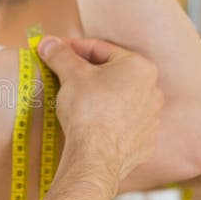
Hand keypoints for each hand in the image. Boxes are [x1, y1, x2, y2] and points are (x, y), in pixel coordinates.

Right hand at [38, 36, 162, 183]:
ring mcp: (151, 119)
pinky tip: (93, 125)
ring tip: (78, 101)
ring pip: (121, 100)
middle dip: (89, 73)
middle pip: (114, 74)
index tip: (58, 51)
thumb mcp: (70, 75)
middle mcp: (153, 90)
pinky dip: (109, 121)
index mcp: (140, 67)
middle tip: (65, 75)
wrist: (96, 157)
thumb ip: (60, 55)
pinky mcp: (145, 142)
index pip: (102, 49)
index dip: (75, 48)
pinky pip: (124, 124)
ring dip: (101, 97)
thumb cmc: (88, 110)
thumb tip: (48, 42)